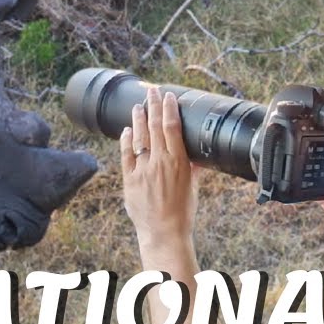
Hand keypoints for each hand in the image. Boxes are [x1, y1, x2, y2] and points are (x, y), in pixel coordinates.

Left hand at [120, 87, 199, 249]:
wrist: (164, 232)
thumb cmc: (182, 211)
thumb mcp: (192, 187)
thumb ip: (193, 168)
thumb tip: (198, 156)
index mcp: (178, 162)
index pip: (172, 128)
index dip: (169, 109)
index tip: (169, 96)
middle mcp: (160, 162)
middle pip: (155, 127)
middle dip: (153, 106)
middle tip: (152, 91)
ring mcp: (143, 170)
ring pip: (139, 137)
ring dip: (138, 119)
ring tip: (138, 106)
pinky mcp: (129, 180)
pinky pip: (126, 155)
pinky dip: (126, 140)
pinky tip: (126, 130)